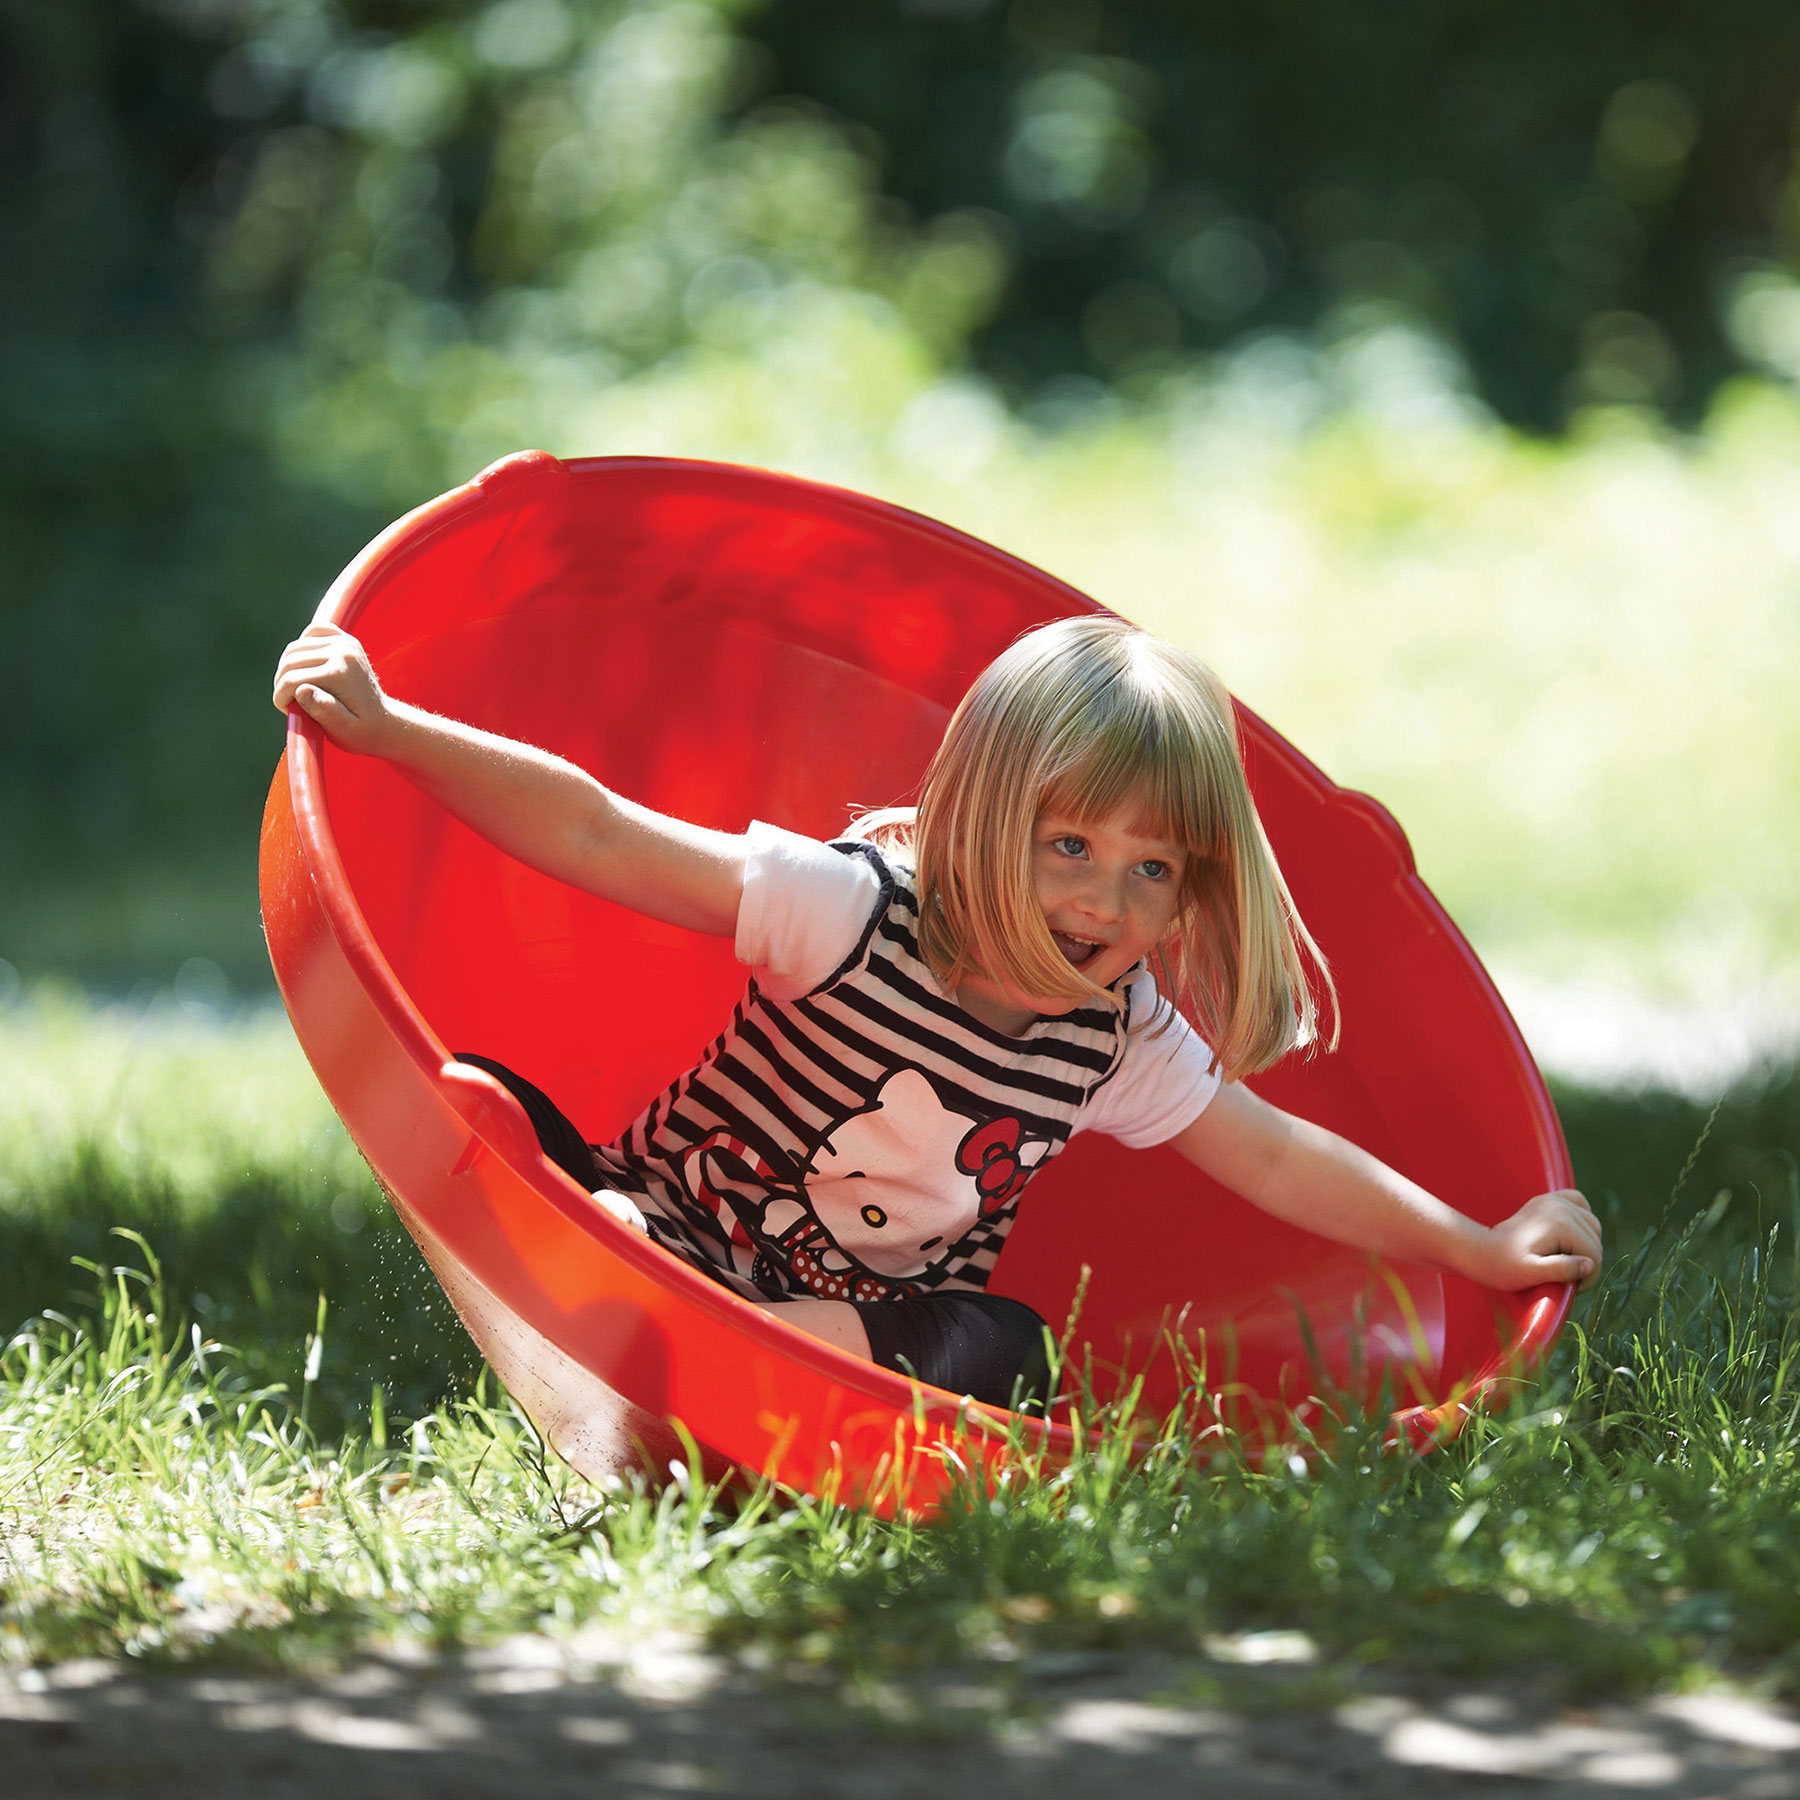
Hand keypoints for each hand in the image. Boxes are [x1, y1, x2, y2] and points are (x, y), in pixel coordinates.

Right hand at [272, 623, 393, 754]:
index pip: (291, 680)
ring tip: (295, 688)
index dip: (281, 699)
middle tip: (289, 702)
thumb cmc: (360, 731)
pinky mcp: (345, 639)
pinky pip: (313, 631)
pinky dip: (302, 645)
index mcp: (340, 674)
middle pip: (289, 661)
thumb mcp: (342, 730)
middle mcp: (343, 652)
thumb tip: (302, 690)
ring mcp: (345, 642)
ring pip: (294, 648)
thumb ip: (323, 711)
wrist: (382, 721)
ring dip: (287, 668)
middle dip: (282, 684)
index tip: (289, 713)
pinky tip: (304, 665)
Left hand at [1479, 1188, 1601, 1291]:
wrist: (1483, 1251)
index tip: (1569, 1287)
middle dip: (1587, 1263)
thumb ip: (1560, 1269)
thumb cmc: (1505, 1267)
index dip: (1587, 1278)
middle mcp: (1560, 1206)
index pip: (1594, 1256)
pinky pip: (1581, 1205)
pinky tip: (1572, 1235)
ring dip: (1586, 1244)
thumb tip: (1588, 1263)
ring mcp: (1555, 1199)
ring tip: (1567, 1260)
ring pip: (1593, 1225)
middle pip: (1595, 1240)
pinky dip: (1583, 1220)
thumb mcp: (1531, 1273)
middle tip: (1566, 1277)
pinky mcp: (1550, 1199)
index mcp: (1560, 1224)